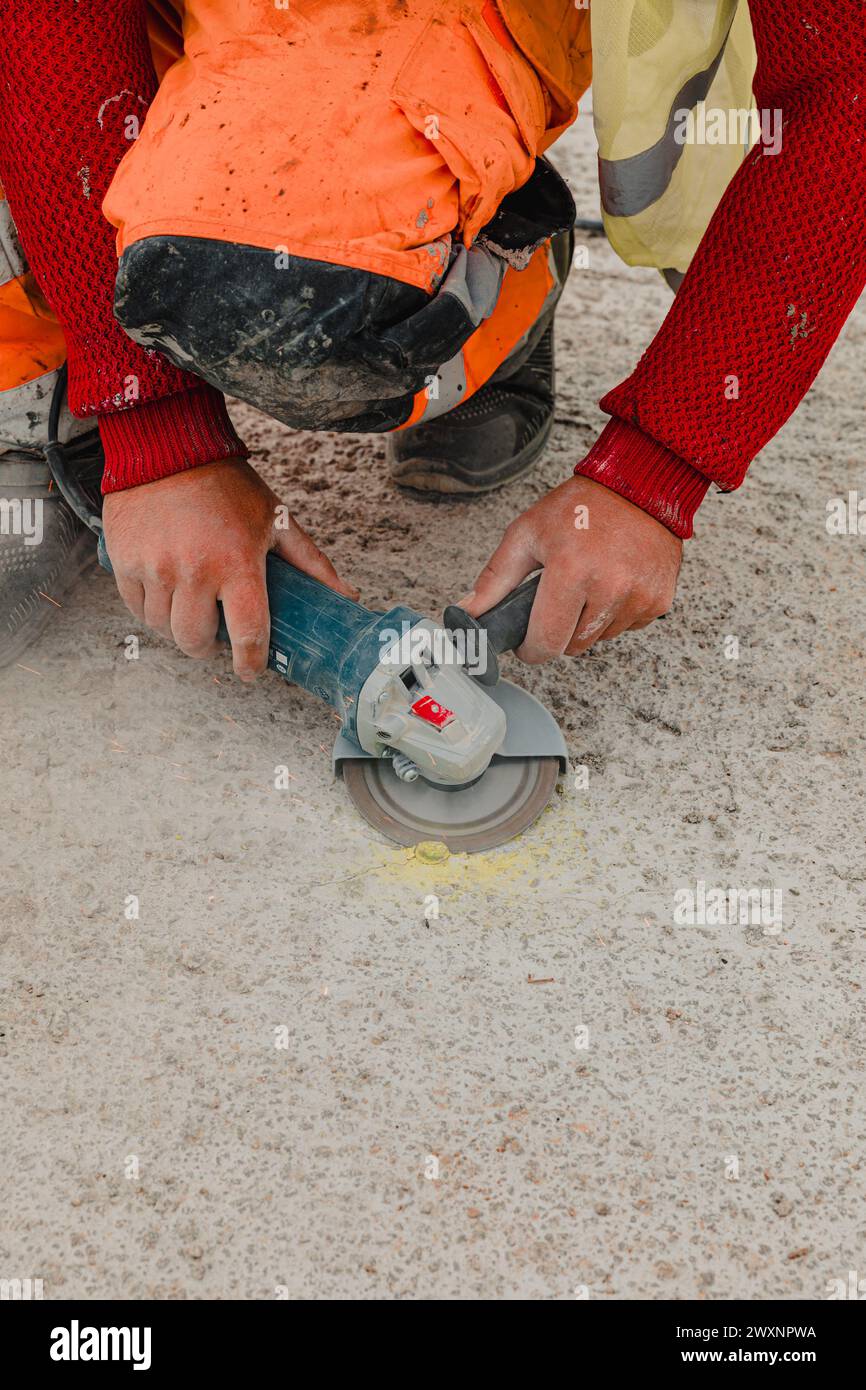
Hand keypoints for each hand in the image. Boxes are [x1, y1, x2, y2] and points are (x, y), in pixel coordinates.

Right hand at [102, 458, 357, 680]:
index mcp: (237, 564)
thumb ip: (310, 563)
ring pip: (162, 628)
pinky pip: (135, 606)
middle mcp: (193, 571)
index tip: (251, 670)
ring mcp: (154, 567)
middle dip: (209, 648)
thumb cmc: (228, 485)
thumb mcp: (276, 520)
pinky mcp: (124, 560)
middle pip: (196, 641)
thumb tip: (347, 597)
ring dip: (177, 629)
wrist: (167, 446)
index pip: (248, 635)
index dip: (251, 662)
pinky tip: (164, 595)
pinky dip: (150, 609)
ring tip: (190, 611)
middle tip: (216, 637)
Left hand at [461, 476, 681, 661]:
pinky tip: (613, 582)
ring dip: (587, 622)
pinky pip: (627, 627)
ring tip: (588, 583)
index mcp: (572, 571)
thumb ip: (495, 578)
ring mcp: (639, 596)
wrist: (638, 485)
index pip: (547, 642)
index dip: (530, 650)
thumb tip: (469, 611)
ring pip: (599, 639)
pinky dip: (614, 614)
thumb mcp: (527, 533)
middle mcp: (610, 587)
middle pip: (573, 646)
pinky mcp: (659, 600)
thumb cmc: (581, 505)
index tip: (526, 643)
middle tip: (557, 599)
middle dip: (558, 631)